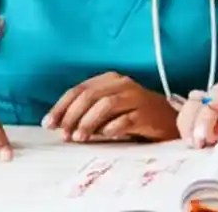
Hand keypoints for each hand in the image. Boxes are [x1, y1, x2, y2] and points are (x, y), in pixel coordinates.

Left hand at [42, 72, 177, 142]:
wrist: (168, 120)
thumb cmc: (134, 115)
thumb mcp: (109, 109)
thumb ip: (88, 112)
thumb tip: (61, 125)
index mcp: (109, 79)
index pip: (79, 89)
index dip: (61, 106)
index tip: (48, 123)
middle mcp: (122, 84)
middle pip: (90, 95)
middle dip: (72, 115)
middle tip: (63, 134)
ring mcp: (136, 97)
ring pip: (106, 105)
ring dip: (88, 122)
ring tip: (78, 138)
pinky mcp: (147, 113)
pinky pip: (126, 119)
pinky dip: (112, 128)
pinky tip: (104, 137)